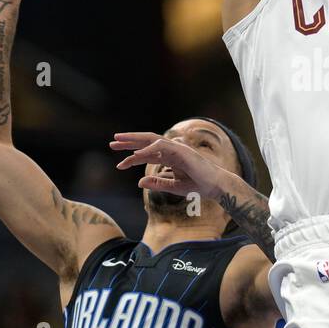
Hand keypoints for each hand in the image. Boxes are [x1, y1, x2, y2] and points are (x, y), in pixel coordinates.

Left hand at [110, 132, 229, 200]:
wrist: (216, 187)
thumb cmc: (199, 185)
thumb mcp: (174, 186)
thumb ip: (158, 183)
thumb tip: (139, 182)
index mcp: (170, 157)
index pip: (148, 152)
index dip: (132, 156)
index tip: (119, 164)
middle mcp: (172, 150)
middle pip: (147, 141)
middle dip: (129, 141)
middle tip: (112, 143)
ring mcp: (177, 148)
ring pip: (151, 140)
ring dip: (134, 141)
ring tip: (118, 142)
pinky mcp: (182, 151)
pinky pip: (162, 147)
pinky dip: (148, 149)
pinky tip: (136, 154)